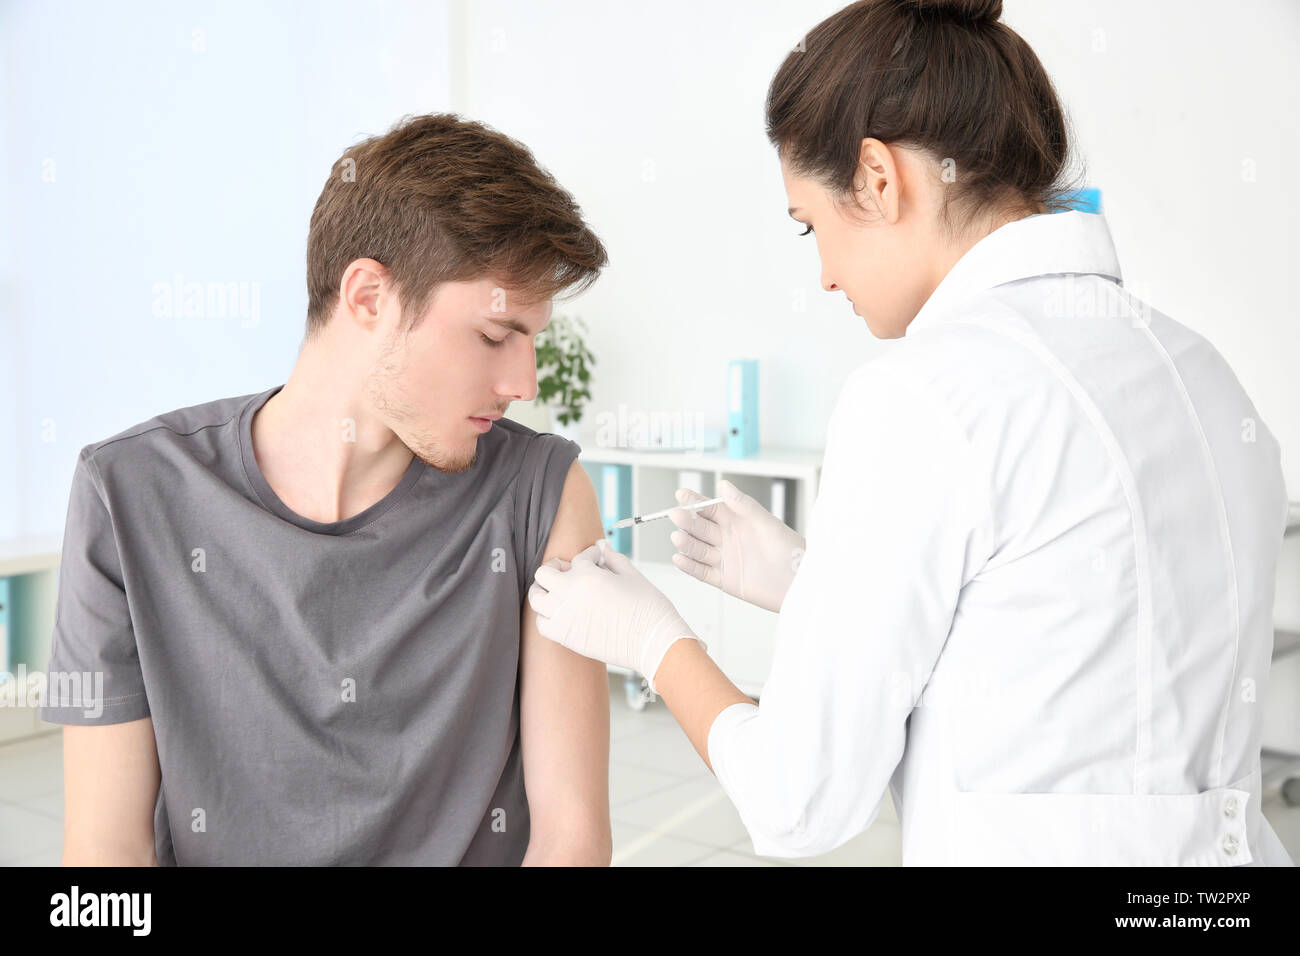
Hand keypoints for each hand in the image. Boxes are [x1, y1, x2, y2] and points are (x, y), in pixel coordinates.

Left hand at [528, 540, 705, 692]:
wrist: (654, 642)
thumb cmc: (649, 610)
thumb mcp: (633, 575)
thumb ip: (613, 559)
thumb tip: (603, 548)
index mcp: (589, 576)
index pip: (579, 558)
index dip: (590, 556)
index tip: (596, 560)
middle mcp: (571, 595)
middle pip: (544, 574)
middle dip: (555, 568)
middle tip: (566, 569)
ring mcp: (566, 617)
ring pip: (536, 598)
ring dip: (543, 590)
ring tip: (555, 590)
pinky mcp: (567, 637)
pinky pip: (542, 624)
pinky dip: (545, 616)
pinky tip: (558, 613)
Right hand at [667, 479, 806, 612]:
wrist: (799, 582)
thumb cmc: (789, 549)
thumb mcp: (767, 523)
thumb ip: (744, 505)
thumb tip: (724, 485)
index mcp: (737, 521)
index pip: (711, 509)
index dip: (695, 501)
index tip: (682, 494)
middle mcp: (727, 538)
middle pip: (701, 528)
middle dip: (687, 521)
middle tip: (676, 514)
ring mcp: (724, 559)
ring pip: (699, 549)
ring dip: (687, 543)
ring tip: (677, 537)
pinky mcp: (724, 579)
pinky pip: (702, 572)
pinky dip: (690, 567)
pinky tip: (679, 559)